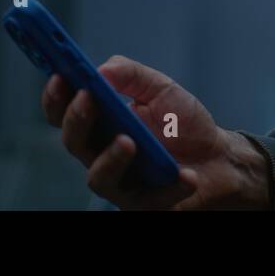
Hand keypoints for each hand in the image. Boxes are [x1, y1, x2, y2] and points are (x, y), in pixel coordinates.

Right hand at [41, 55, 269, 209]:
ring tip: (128, 140)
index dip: (56, 97)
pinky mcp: (148, 206)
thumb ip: (130, 75)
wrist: (218, 155)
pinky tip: (186, 174)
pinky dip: (170, 186)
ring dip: (110, 159)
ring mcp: (123, 184)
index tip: (60, 75)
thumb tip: (101, 70)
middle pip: (75, 142)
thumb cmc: (181, 123)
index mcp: (100, 126)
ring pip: (100, 178)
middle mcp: (102, 156)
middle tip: (89, 97)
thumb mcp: (160, 88)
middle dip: (77, 119)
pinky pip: (153, 201)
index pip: (65, 113)